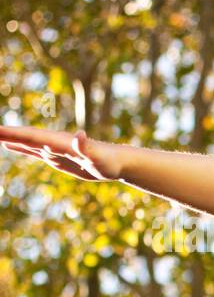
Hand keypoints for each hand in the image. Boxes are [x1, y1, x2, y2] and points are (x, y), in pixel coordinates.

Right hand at [0, 126, 121, 180]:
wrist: (118, 162)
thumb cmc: (110, 161)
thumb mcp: (99, 157)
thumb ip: (87, 147)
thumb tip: (80, 135)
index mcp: (60, 142)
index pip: (32, 136)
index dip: (13, 134)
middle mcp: (54, 143)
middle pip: (25, 137)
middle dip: (7, 134)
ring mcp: (55, 149)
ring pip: (27, 143)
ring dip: (10, 139)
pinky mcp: (58, 157)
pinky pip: (34, 151)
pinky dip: (21, 147)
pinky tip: (11, 146)